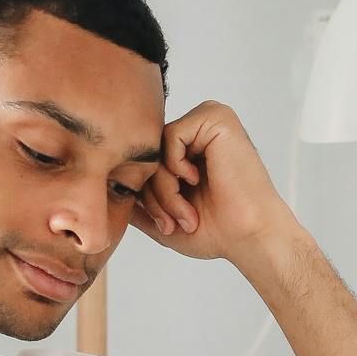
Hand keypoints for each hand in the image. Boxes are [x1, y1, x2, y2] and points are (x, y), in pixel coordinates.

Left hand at [131, 99, 291, 263]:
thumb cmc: (218, 230)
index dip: (146, 195)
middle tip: (176, 223)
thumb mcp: (165, 216)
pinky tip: (198, 182)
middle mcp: (198, 131)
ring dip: (165, 189)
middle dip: (155, 196)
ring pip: (157, 148)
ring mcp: (207, 121)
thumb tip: (105, 188)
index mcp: (189, 150)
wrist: (251, 237)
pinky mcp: (216, 118)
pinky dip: (176, 167)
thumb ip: (138, 201)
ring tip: (188, 214)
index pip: (145, 162)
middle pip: (148, 155)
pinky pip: (170, 136)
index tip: (165, 224)